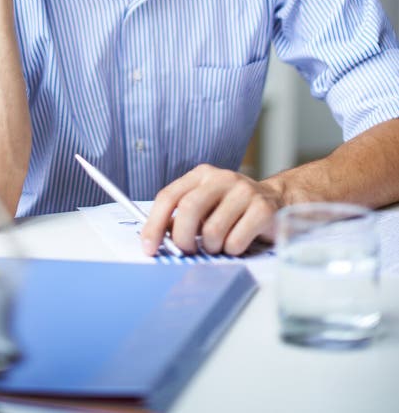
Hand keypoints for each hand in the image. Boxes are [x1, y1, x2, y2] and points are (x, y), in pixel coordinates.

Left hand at [140, 165, 283, 256]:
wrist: (278, 201)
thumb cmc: (233, 209)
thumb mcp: (205, 206)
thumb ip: (181, 217)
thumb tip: (156, 238)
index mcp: (201, 175)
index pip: (169, 197)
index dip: (154, 224)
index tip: (149, 247)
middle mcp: (221, 178)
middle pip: (188, 210)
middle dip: (182, 239)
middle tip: (188, 251)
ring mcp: (244, 192)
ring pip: (212, 231)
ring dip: (211, 247)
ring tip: (219, 244)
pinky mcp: (263, 209)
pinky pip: (235, 242)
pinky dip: (231, 250)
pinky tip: (238, 243)